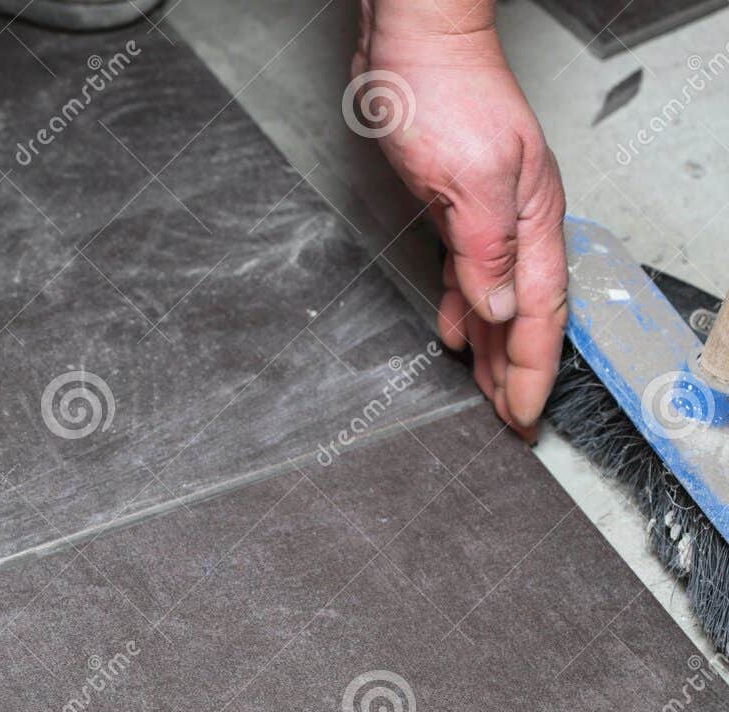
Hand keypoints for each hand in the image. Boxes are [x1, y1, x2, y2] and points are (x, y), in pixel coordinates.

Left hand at [354, 8, 566, 437]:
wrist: (413, 44)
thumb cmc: (443, 94)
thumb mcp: (467, 178)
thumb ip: (486, 249)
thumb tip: (500, 310)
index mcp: (532, 220)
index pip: (541, 315)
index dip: (535, 371)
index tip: (525, 416)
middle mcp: (518, 224)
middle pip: (525, 318)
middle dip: (521, 375)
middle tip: (514, 424)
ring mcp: (490, 217)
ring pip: (497, 302)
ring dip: (494, 352)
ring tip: (491, 395)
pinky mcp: (458, 209)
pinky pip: (469, 277)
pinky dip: (465, 312)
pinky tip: (457, 333)